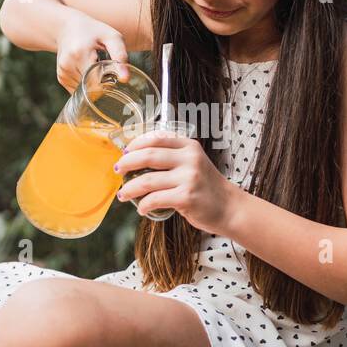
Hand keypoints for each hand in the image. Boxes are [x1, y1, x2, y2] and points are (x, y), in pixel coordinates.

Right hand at [55, 16, 128, 92]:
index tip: (112, 73)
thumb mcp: (111, 37)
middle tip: (105, 69)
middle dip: (102, 84)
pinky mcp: (61, 77)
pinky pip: (78, 90)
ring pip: (85, 92)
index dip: (108, 83)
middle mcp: (67, 65)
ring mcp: (62, 72)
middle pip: (91, 88)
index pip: (97, 82)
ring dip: (93, 85)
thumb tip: (125, 79)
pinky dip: (86, 85)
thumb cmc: (94, 31)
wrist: (68, 27)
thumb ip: (120, 56)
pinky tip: (87, 71)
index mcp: (79, 53)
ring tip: (95, 67)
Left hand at [114, 130, 239, 233]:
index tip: (125, 152)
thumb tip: (135, 158)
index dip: (136, 144)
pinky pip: (155, 199)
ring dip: (129, 188)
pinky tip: (141, 208)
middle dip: (127, 163)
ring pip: (147, 180)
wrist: (229, 207)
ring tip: (123, 194)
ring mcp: (189, 178)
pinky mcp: (186, 197)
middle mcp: (190, 159)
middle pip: (148, 155)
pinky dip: (143, 205)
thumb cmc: (206, 186)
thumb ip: (171, 157)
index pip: (156, 138)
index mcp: (189, 146)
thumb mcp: (193, 163)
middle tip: (118, 170)